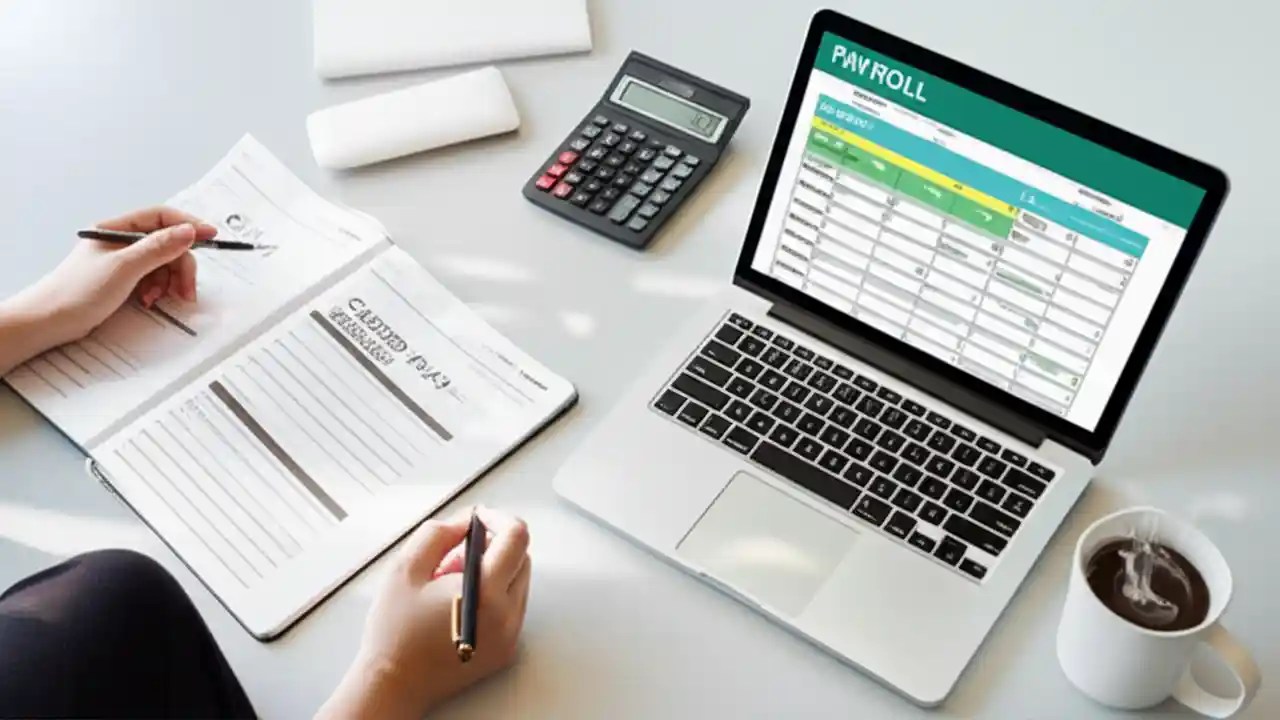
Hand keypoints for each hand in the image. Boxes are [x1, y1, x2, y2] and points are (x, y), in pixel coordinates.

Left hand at [0, 207, 216, 373]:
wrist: (49, 322)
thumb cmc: (77, 292)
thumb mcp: (124, 268)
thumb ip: (158, 248)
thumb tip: (189, 231)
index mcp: (117, 229)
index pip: (161, 217)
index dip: (188, 225)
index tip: (210, 236)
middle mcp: (122, 242)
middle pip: (168, 244)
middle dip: (181, 266)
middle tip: (186, 289)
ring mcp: (124, 262)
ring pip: (163, 263)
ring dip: (170, 281)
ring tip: (163, 298)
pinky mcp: (125, 281)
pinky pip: (154, 279)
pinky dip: (159, 290)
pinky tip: (150, 300)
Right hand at [319, 508, 531, 718]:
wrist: (394, 684)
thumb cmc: (395, 633)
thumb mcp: (406, 568)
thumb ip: (439, 533)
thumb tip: (466, 521)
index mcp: (486, 592)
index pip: (516, 537)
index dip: (498, 518)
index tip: (478, 519)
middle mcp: (507, 615)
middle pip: (521, 557)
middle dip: (491, 547)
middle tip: (453, 557)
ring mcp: (510, 634)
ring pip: (518, 581)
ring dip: (493, 571)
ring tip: (451, 584)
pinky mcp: (506, 649)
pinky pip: (512, 607)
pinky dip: (494, 595)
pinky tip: (459, 603)